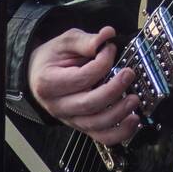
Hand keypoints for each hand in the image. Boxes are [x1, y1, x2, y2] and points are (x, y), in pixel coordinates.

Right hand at [27, 24, 140, 145]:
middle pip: (88, 104)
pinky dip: (120, 133)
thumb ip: (86, 40)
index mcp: (49, 83)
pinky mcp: (82, 126)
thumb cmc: (51, 59)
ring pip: (96, 124)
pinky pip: (101, 137)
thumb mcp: (65, 42)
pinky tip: (133, 121)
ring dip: (119, 113)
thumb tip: (107, 35)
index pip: (81, 78)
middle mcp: (58, 105)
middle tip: (129, 74)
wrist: (38, 76)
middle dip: (113, 90)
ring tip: (134, 98)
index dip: (101, 63)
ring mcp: (70, 119)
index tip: (111, 49)